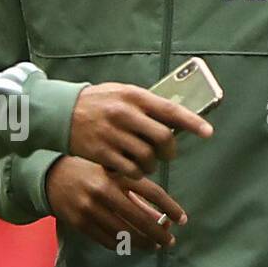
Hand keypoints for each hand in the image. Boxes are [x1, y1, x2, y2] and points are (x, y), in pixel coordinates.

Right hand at [46, 156, 185, 250]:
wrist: (52, 177)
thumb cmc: (90, 173)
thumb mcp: (114, 175)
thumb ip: (136, 195)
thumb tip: (162, 219)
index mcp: (117, 174)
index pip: (152, 193)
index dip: (170, 208)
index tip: (182, 220)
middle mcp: (104, 191)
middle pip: (140, 219)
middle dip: (159, 233)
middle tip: (170, 241)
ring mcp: (90, 209)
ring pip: (124, 234)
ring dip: (143, 243)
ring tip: (155, 246)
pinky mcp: (80, 223)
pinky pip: (107, 240)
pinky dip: (123, 245)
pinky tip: (132, 245)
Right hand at [68, 83, 212, 181]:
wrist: (60, 112)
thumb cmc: (97, 102)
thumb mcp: (121, 93)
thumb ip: (144, 105)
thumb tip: (174, 120)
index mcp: (133, 96)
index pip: (169, 110)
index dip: (192, 122)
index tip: (207, 132)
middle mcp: (125, 115)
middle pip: (162, 138)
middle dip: (170, 151)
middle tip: (168, 154)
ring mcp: (113, 135)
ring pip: (147, 158)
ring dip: (152, 165)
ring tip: (147, 162)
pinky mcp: (102, 153)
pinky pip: (130, 170)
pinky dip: (136, 173)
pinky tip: (133, 169)